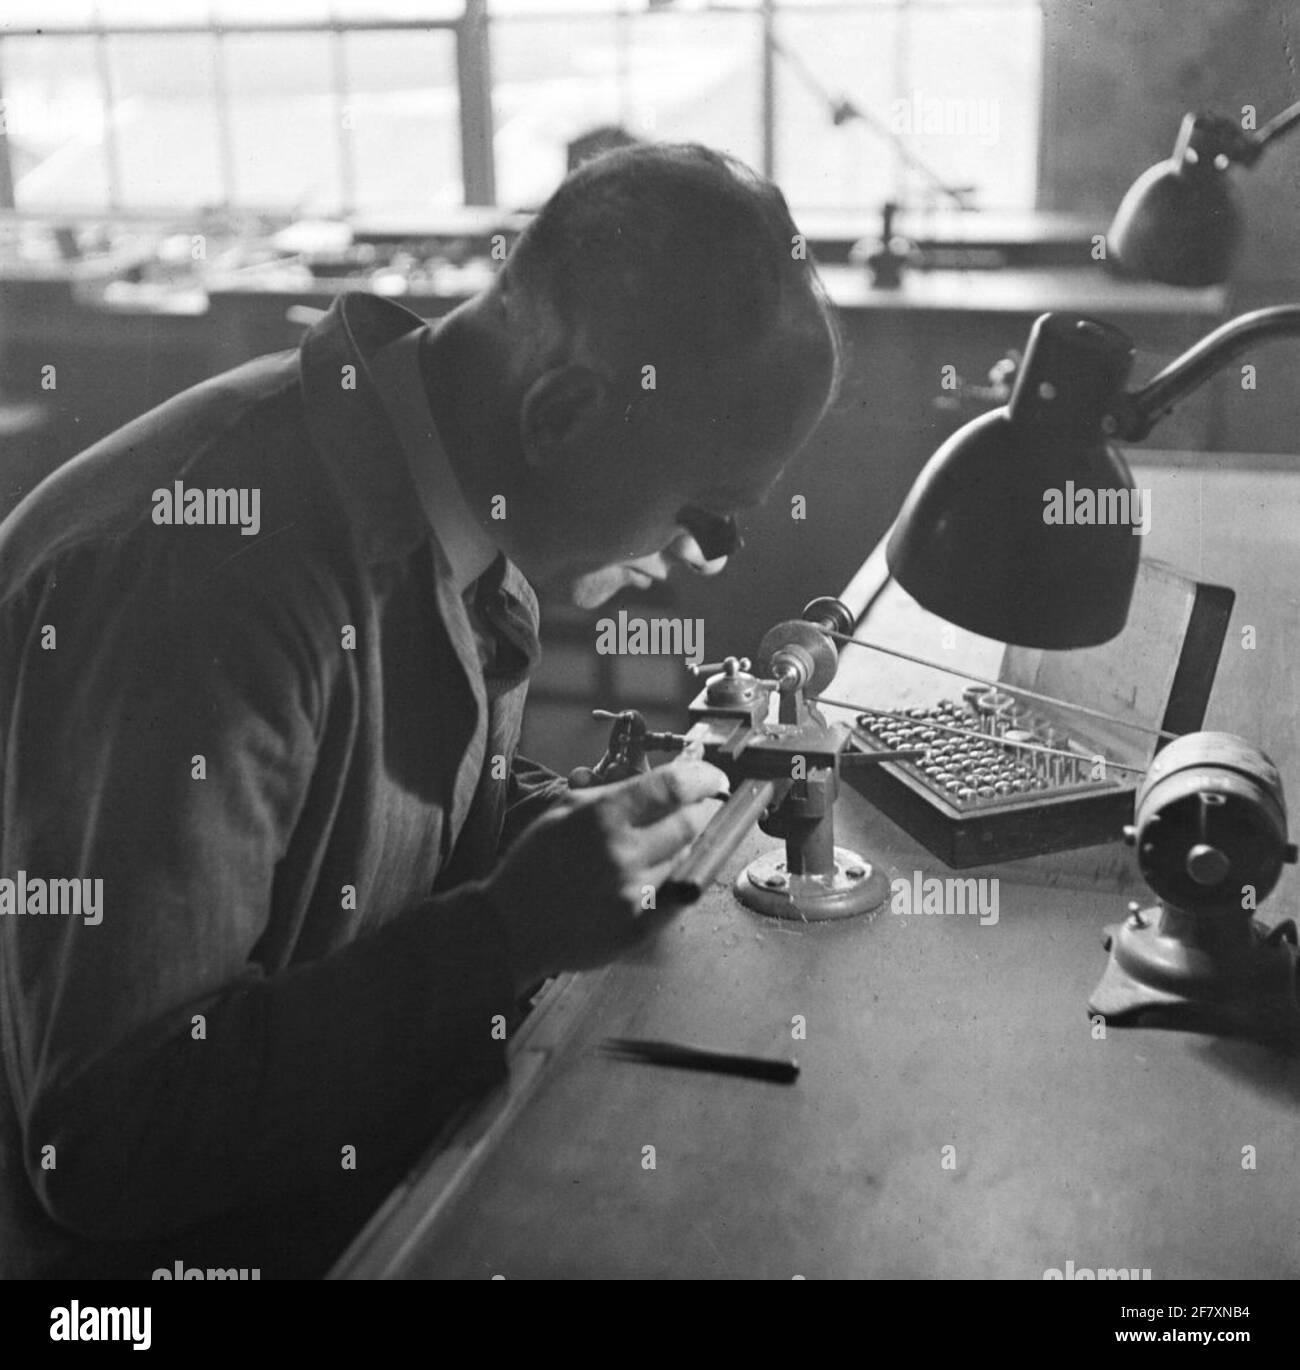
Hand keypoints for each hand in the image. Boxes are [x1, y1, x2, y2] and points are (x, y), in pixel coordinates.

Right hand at [484, 748, 728, 993]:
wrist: (511, 928)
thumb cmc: (536, 864)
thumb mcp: (565, 810)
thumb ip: (614, 793)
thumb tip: (666, 781)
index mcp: (601, 816)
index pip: (673, 786)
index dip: (704, 778)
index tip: (714, 779)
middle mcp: (622, 852)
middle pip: (692, 822)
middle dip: (704, 812)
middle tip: (703, 810)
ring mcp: (633, 892)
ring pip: (689, 858)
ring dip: (688, 848)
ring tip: (662, 848)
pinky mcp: (639, 926)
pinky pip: (680, 895)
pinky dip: (681, 880)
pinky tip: (667, 874)